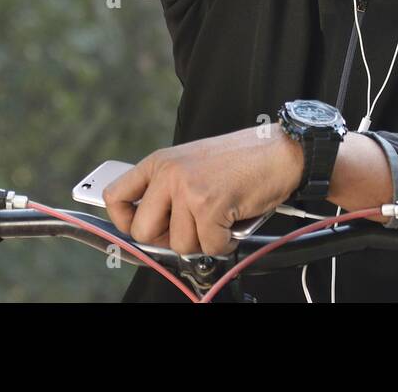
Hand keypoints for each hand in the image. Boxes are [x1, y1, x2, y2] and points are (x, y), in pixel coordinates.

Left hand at [102, 123, 303, 257]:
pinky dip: (225, 242)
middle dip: (167, 240)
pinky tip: (233, 223)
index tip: (143, 228)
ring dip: (203, 240)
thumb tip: (153, 229)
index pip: (116, 196)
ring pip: (179, 244)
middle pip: (143, 231)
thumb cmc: (243, 159)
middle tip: (191, 229)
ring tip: (220, 218)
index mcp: (160, 161)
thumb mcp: (193, 165)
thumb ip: (169, 190)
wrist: (281, 150)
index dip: (125, 221)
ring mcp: (188, 188)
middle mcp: (169, 173)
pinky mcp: (210, 205)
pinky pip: (209, 247)